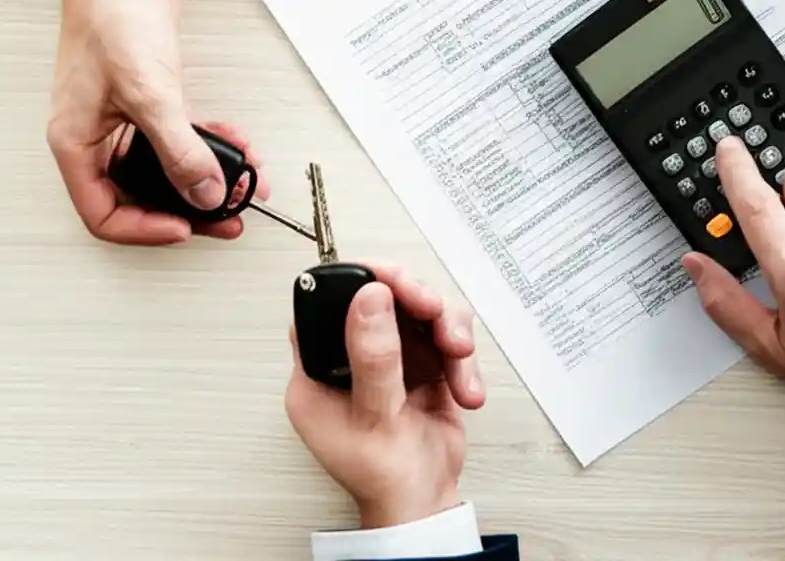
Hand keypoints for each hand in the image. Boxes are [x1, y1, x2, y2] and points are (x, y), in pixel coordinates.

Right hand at [43, 0, 263, 243]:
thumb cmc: (112, 16)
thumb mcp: (150, 93)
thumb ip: (180, 151)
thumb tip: (205, 194)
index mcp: (77, 144)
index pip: (105, 214)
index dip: (147, 229)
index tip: (188, 228)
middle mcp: (95, 137)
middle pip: (140, 196)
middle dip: (190, 207)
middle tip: (230, 216)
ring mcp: (122, 120)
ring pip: (166, 169)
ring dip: (208, 176)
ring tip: (246, 180)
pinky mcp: (149, 101)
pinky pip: (179, 139)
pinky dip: (209, 144)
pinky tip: (237, 144)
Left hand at [285, 263, 486, 528]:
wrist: (424, 504)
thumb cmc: (385, 476)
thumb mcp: (375, 415)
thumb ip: (372, 355)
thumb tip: (369, 297)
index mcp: (318, 368)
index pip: (328, 303)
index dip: (360, 281)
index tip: (390, 282)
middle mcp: (352, 358)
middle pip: (383, 296)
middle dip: (416, 297)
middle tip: (432, 309)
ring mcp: (391, 360)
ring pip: (421, 312)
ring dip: (448, 328)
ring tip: (458, 356)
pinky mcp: (425, 366)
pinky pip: (447, 338)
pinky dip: (464, 359)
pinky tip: (465, 390)